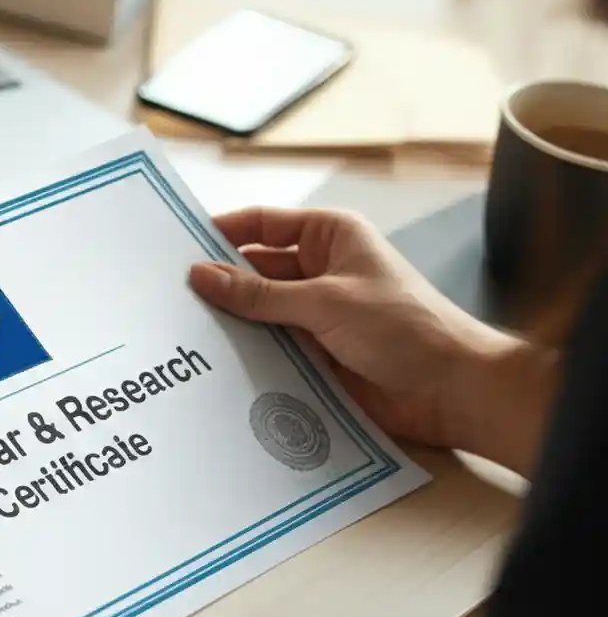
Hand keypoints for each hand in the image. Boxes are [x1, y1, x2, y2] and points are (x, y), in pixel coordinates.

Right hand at [188, 207, 557, 474]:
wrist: (452, 391)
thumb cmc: (406, 328)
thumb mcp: (326, 302)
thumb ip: (259, 293)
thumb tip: (201, 274)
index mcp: (328, 237)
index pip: (260, 225)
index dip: (218, 233)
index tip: (172, 247)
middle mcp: (318, 271)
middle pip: (252, 271)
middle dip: (216, 284)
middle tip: (164, 298)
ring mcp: (314, 315)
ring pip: (255, 313)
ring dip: (227, 324)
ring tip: (177, 335)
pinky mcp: (313, 354)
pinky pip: (267, 349)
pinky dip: (243, 355)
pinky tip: (208, 366)